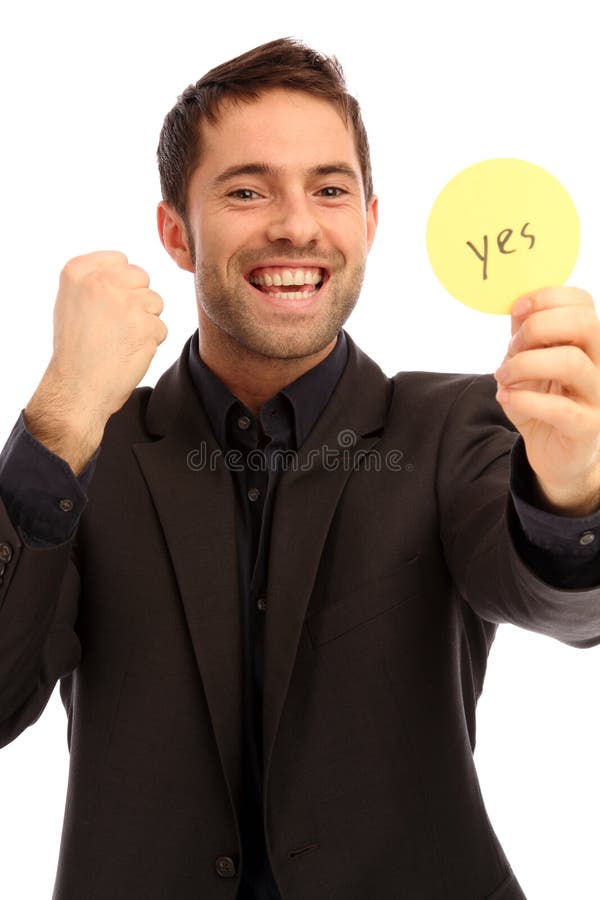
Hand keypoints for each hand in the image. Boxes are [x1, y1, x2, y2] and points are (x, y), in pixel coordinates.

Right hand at [48, 251, 166, 422]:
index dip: (120, 284)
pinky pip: (161, 327)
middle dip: (136, 300)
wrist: (77, 388)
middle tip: (114, 326)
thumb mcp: (71, 302)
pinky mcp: (146, 326)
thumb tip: (128, 268)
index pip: (120, 260)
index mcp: (78, 271)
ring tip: (119, 339)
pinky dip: (150, 342)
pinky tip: (128, 352)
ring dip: (145, 322)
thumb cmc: (76, 348)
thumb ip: (97, 279)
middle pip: (142, 278)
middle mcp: (102, 282)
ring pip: (155, 303)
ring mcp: (126, 303)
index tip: (106, 306)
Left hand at [494, 286, 599, 514]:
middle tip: (512, 347)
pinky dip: (524, 399)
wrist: (553, 454)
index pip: (582, 301)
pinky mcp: (587, 426)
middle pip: (585, 324)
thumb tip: (517, 307)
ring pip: (572, 362)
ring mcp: (598, 394)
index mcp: (588, 341)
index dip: (546, 298)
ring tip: (503, 376)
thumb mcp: (527, 364)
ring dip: (525, 364)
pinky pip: (559, 408)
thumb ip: (524, 337)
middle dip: (538, 328)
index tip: (516, 310)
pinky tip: (506, 397)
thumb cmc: (541, 404)